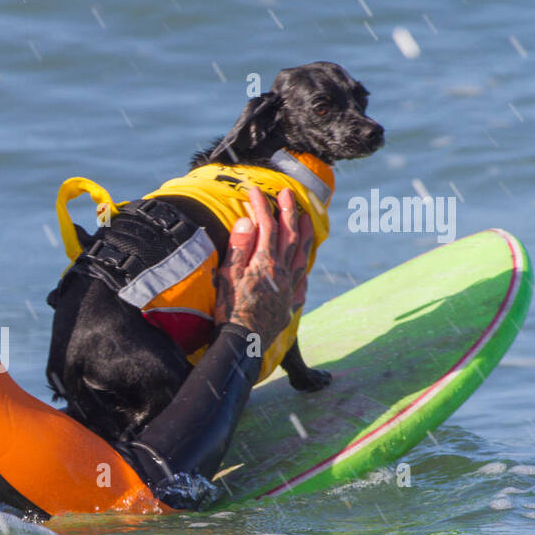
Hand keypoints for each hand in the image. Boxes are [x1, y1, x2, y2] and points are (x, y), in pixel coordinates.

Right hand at [212, 186, 314, 348]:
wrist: (243, 342)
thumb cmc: (231, 310)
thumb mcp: (229, 275)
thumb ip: (240, 247)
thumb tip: (249, 221)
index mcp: (265, 262)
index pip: (266, 227)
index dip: (261, 206)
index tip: (255, 191)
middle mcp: (281, 272)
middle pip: (289, 237)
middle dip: (288, 212)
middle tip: (288, 194)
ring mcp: (288, 289)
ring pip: (301, 256)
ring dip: (304, 236)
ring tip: (306, 221)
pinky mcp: (288, 305)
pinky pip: (301, 284)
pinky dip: (303, 272)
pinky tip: (303, 272)